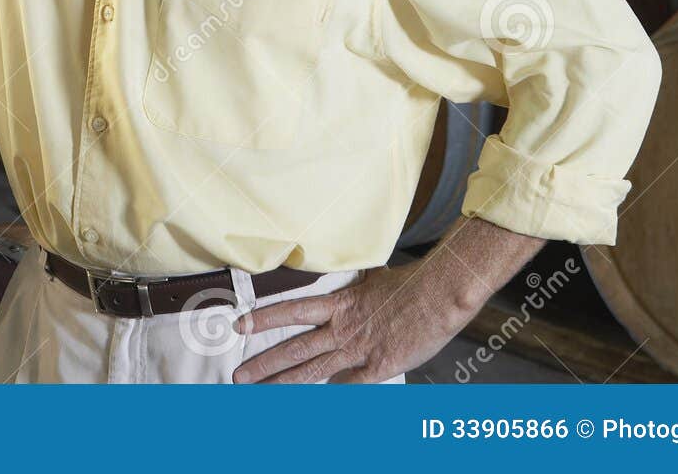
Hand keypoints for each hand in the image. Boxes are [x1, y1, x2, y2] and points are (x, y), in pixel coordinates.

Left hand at [229, 259, 472, 383]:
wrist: (437, 296)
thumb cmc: (409, 285)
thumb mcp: (372, 278)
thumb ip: (353, 284)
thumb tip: (343, 275)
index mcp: (339, 304)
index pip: (292, 311)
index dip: (264, 318)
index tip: (241, 325)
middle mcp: (342, 329)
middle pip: (295, 349)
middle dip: (264, 363)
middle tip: (240, 376)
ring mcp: (358, 350)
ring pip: (313, 370)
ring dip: (284, 383)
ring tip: (260, 392)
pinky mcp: (377, 367)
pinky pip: (349, 386)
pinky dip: (332, 394)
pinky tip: (315, 402)